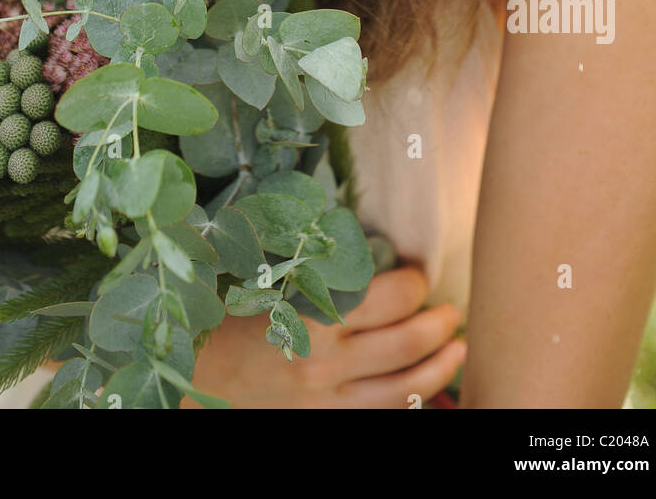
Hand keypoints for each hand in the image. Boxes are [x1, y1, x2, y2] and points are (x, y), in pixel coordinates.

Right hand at [180, 264, 466, 408]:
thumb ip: (312, 263)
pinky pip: (384, 412)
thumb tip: (358, 233)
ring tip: (458, 346)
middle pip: (407, 341)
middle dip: (439, 321)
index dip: (413, 281)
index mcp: (309, 314)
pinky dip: (415, 398)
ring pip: (407, 387)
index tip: (418, 272)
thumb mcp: (266, 279)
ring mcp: (328, 399)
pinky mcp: (328, 422)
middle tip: (450, 308)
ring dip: (442, 364)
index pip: (386, 296)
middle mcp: (325, 361)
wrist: (198, 381)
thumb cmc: (229, 319)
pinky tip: (429, 384)